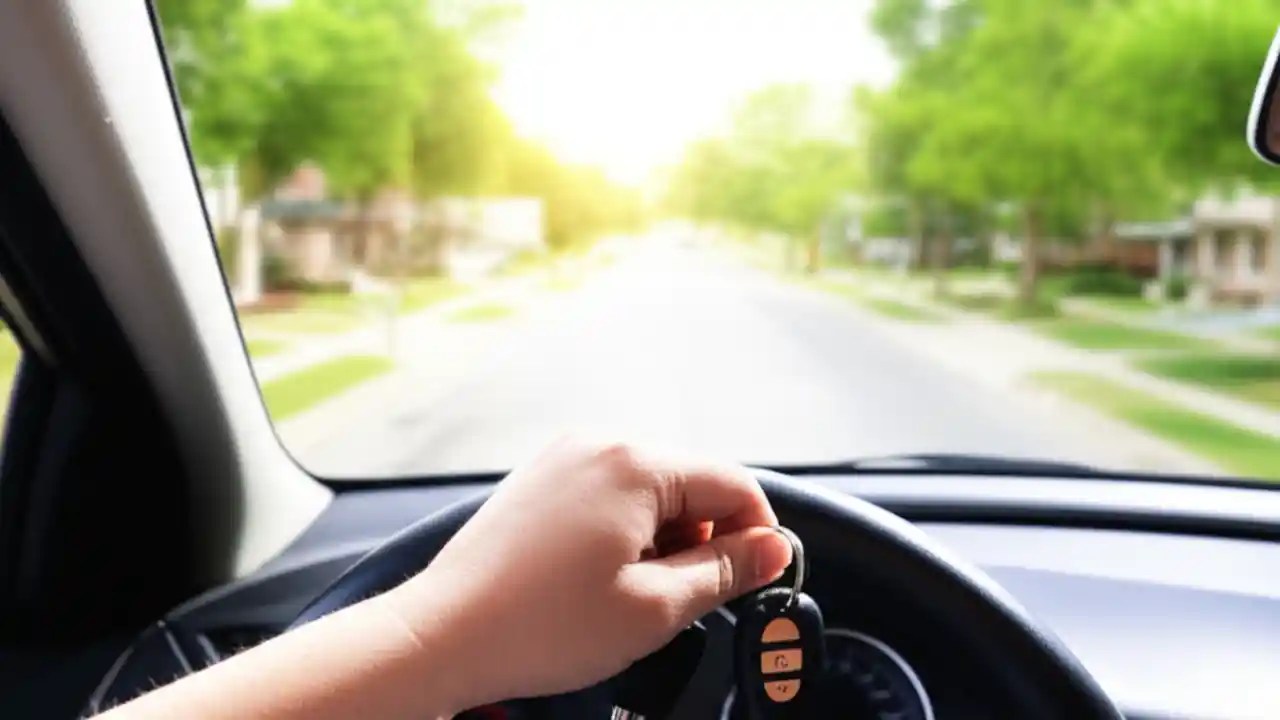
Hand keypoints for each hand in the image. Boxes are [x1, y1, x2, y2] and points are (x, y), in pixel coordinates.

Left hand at [383, 437, 793, 712]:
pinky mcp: (540, 481)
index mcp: (634, 463)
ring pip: (650, 492)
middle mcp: (598, 444)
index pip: (733, 483)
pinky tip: (599, 580)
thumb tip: (773, 548)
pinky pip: (608, 496)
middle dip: (703, 540)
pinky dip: (624, 534)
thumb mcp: (655, 609)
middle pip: (691, 484)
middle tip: (681, 601)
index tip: (756, 579)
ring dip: (662, 541)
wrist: (442, 636)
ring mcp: (563, 459)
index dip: (758, 534)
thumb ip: (726, 571)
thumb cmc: (541, 626)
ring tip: (630, 596)